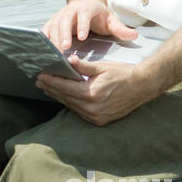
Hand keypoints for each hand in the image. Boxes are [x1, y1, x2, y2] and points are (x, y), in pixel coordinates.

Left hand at [35, 55, 161, 125]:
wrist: (143, 86)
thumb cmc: (124, 74)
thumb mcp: (103, 67)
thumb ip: (84, 66)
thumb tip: (68, 61)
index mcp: (92, 93)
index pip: (64, 87)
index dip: (51, 81)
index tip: (40, 76)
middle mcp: (92, 108)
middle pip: (65, 98)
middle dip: (51, 88)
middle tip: (39, 81)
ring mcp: (96, 116)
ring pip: (71, 106)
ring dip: (59, 96)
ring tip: (48, 88)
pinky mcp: (100, 121)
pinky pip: (80, 112)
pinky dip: (70, 103)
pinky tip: (64, 97)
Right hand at [41, 0, 138, 50]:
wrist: (85, 6)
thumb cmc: (99, 16)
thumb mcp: (111, 21)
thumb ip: (121, 29)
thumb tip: (135, 35)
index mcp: (86, 8)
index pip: (83, 15)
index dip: (82, 25)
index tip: (82, 37)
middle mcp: (70, 10)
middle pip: (64, 20)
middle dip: (63, 34)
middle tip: (64, 48)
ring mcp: (59, 16)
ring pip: (53, 26)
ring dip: (52, 39)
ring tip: (53, 53)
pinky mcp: (51, 23)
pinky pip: (45, 31)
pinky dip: (42, 40)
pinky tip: (42, 51)